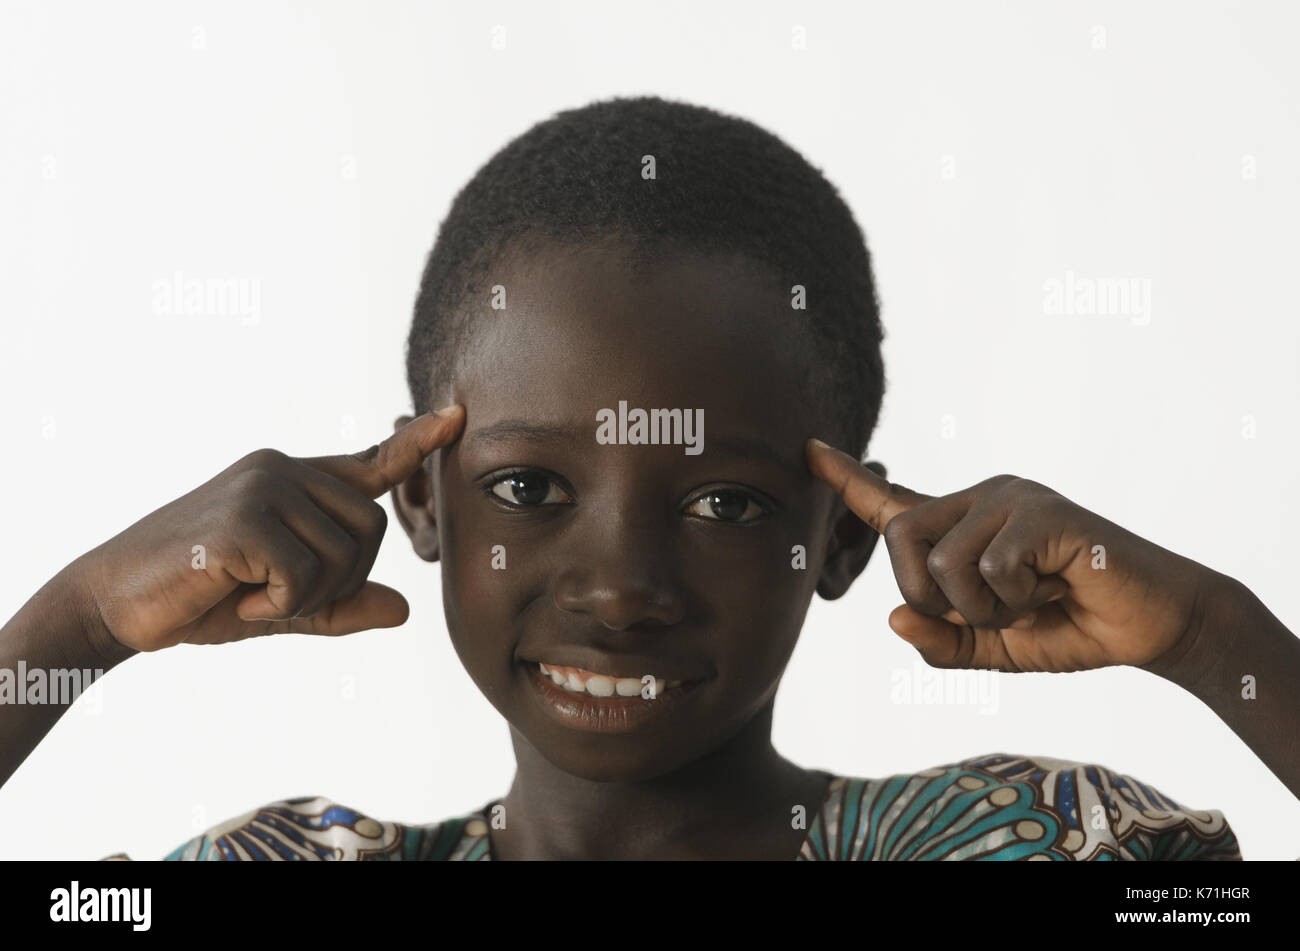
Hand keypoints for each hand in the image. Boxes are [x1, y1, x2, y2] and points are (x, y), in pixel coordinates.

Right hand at [76, 406, 464, 653]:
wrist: (113, 602)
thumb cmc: (200, 598)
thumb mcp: (281, 605)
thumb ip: (342, 604)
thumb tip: (405, 609)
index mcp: (293, 480)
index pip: (370, 461)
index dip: (415, 444)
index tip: (455, 417)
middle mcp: (282, 469)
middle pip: (372, 532)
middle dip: (338, 583)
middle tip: (274, 598)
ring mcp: (264, 486)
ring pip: (344, 557)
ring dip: (304, 599)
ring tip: (248, 596)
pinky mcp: (245, 516)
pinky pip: (305, 576)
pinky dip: (277, 605)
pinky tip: (235, 599)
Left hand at [806, 439, 1217, 673]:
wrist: (1153, 625)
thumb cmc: (1071, 626)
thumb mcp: (993, 648)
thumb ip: (941, 642)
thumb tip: (893, 618)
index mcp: (962, 526)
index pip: (892, 502)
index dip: (846, 479)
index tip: (808, 449)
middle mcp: (979, 499)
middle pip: (897, 537)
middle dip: (927, 596)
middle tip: (987, 616)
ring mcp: (1010, 498)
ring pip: (941, 562)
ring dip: (984, 608)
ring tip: (1033, 600)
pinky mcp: (1041, 510)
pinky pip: (988, 568)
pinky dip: (1019, 602)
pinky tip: (1057, 590)